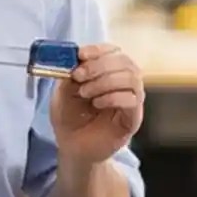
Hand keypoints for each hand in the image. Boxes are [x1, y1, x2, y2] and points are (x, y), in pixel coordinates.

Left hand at [51, 44, 144, 166]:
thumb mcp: (63, 91)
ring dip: (106, 81)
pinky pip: (133, 100)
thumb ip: (70, 73)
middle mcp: (124, 83)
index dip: (99, 50)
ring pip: (132, 78)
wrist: (72, 146)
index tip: (80, 55)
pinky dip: (113, 97)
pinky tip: (97, 104)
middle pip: (125, 61)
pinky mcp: (133, 118)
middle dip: (99, 65)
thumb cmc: (69, 117)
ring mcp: (131, 100)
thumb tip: (76, 59)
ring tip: (86, 93)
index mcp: (108, 72)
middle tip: (79, 75)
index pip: (113, 51)